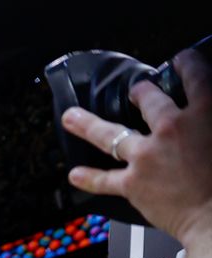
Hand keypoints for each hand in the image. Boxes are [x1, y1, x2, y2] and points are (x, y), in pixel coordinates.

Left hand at [64, 48, 211, 245]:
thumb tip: (206, 119)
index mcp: (204, 113)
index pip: (195, 77)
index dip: (187, 64)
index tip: (181, 60)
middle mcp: (170, 128)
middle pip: (150, 101)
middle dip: (142, 92)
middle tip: (137, 90)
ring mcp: (146, 155)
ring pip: (111, 135)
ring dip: (89, 124)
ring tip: (71, 117)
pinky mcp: (132, 184)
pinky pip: (104, 181)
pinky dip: (88, 179)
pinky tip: (74, 175)